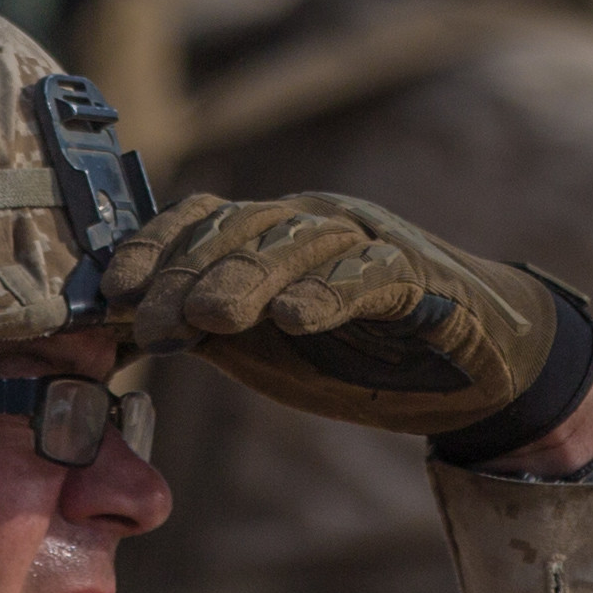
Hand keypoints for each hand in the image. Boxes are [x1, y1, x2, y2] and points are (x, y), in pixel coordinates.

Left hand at [100, 191, 592, 456]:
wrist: (475, 373)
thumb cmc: (360, 354)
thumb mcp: (267, 349)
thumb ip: (205, 331)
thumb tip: (119, 332)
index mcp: (271, 233)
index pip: (201, 219)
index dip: (154, 248)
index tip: (117, 292)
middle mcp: (314, 222)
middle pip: (240, 228)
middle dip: (190, 273)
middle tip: (158, 323)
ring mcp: (368, 241)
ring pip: (298, 243)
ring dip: (248, 277)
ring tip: (212, 316)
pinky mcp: (419, 276)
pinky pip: (371, 273)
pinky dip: (331, 291)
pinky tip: (296, 317)